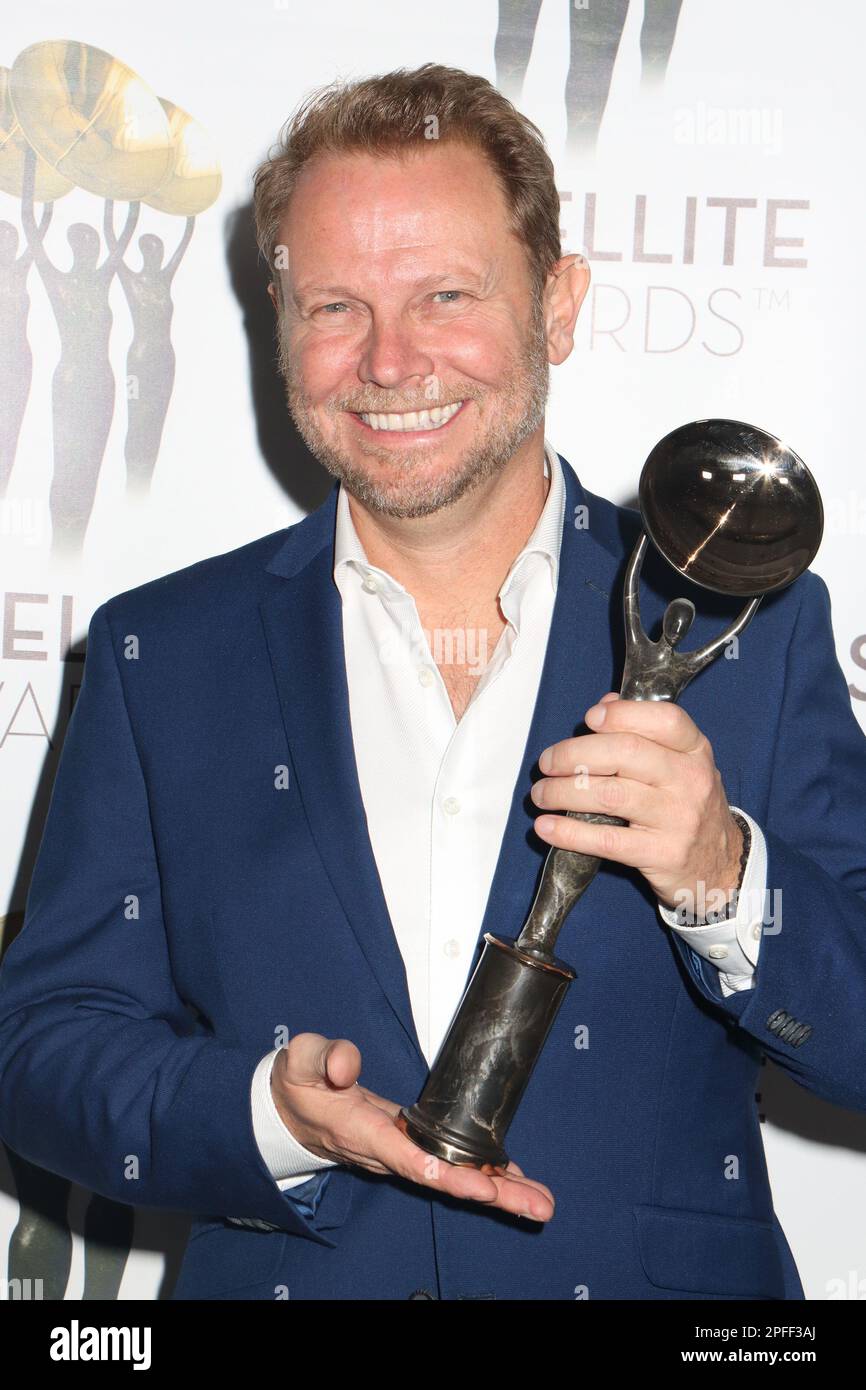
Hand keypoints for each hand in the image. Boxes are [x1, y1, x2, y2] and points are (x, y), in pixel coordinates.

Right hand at [271, 1033, 554, 1220]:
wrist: (289, 1108)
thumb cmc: (300, 1082)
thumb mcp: (302, 1060)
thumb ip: (325, 1056)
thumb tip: (346, 1063)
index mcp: (363, 1131)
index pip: (410, 1158)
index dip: (447, 1174)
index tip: (483, 1186)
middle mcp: (387, 1152)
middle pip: (444, 1180)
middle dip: (492, 1195)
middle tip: (537, 1206)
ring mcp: (400, 1153)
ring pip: (453, 1178)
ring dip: (499, 1192)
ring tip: (540, 1202)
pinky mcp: (410, 1147)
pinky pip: (451, 1168)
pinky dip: (484, 1177)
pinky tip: (515, 1182)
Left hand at [531, 692, 742, 911]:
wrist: (720, 865)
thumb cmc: (687, 805)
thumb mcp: (680, 764)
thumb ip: (644, 732)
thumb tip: (605, 705)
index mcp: (694, 751)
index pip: (664, 719)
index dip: (622, 715)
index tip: (588, 719)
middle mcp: (690, 781)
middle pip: (626, 753)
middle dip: (574, 754)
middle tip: (547, 762)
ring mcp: (678, 818)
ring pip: (610, 795)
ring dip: (562, 792)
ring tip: (540, 794)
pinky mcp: (662, 854)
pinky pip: (607, 839)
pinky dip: (570, 832)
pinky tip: (547, 827)